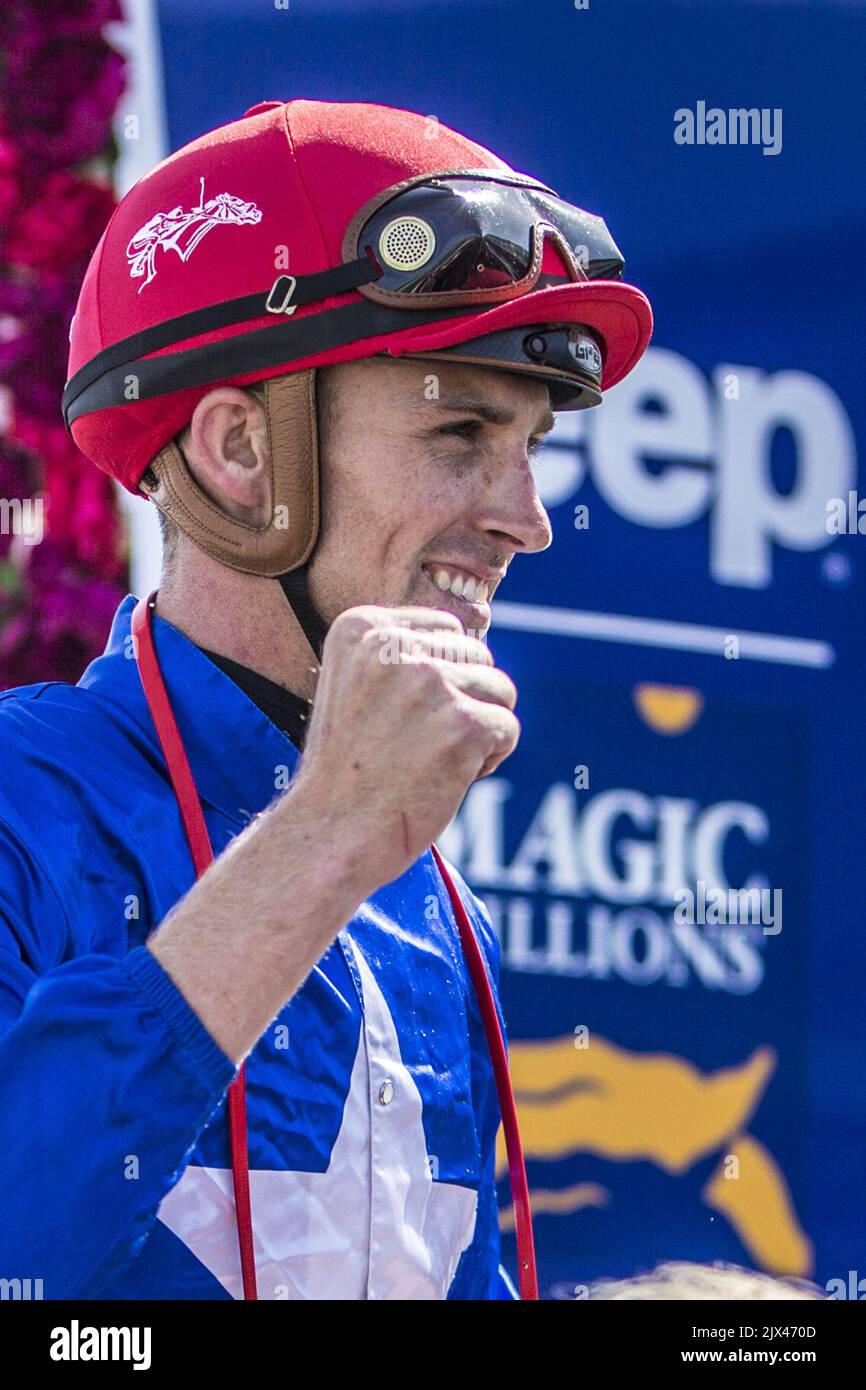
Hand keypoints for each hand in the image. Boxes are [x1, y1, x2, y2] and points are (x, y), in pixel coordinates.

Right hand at [285, 606, 519, 892]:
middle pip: (476, 656)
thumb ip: (402, 655)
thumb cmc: (346, 769)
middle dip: (463, 700)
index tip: (402, 717)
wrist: (330, 833)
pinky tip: (453, 777)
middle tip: (419, 745)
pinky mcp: (464, 724)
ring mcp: (432, 684)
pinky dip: (492, 756)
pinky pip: (507, 727)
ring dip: (479, 729)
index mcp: (363, 627)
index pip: (446, 630)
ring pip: (499, 690)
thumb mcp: (353, 686)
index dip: (440, 676)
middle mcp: (396, 646)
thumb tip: (469, 641)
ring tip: (435, 760)